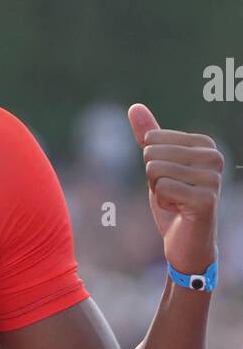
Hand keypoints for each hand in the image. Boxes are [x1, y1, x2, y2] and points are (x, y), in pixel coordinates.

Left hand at [127, 104, 221, 274]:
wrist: (188, 241)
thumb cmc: (174, 201)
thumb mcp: (158, 165)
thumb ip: (149, 137)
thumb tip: (135, 107)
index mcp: (205, 144)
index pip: (152, 139)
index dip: (151, 163)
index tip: (170, 179)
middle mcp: (214, 157)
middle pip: (152, 154)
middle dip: (152, 178)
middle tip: (172, 193)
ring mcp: (213, 178)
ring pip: (155, 171)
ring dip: (158, 191)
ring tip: (176, 201)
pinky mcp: (205, 199)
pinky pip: (162, 189)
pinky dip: (163, 203)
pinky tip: (179, 211)